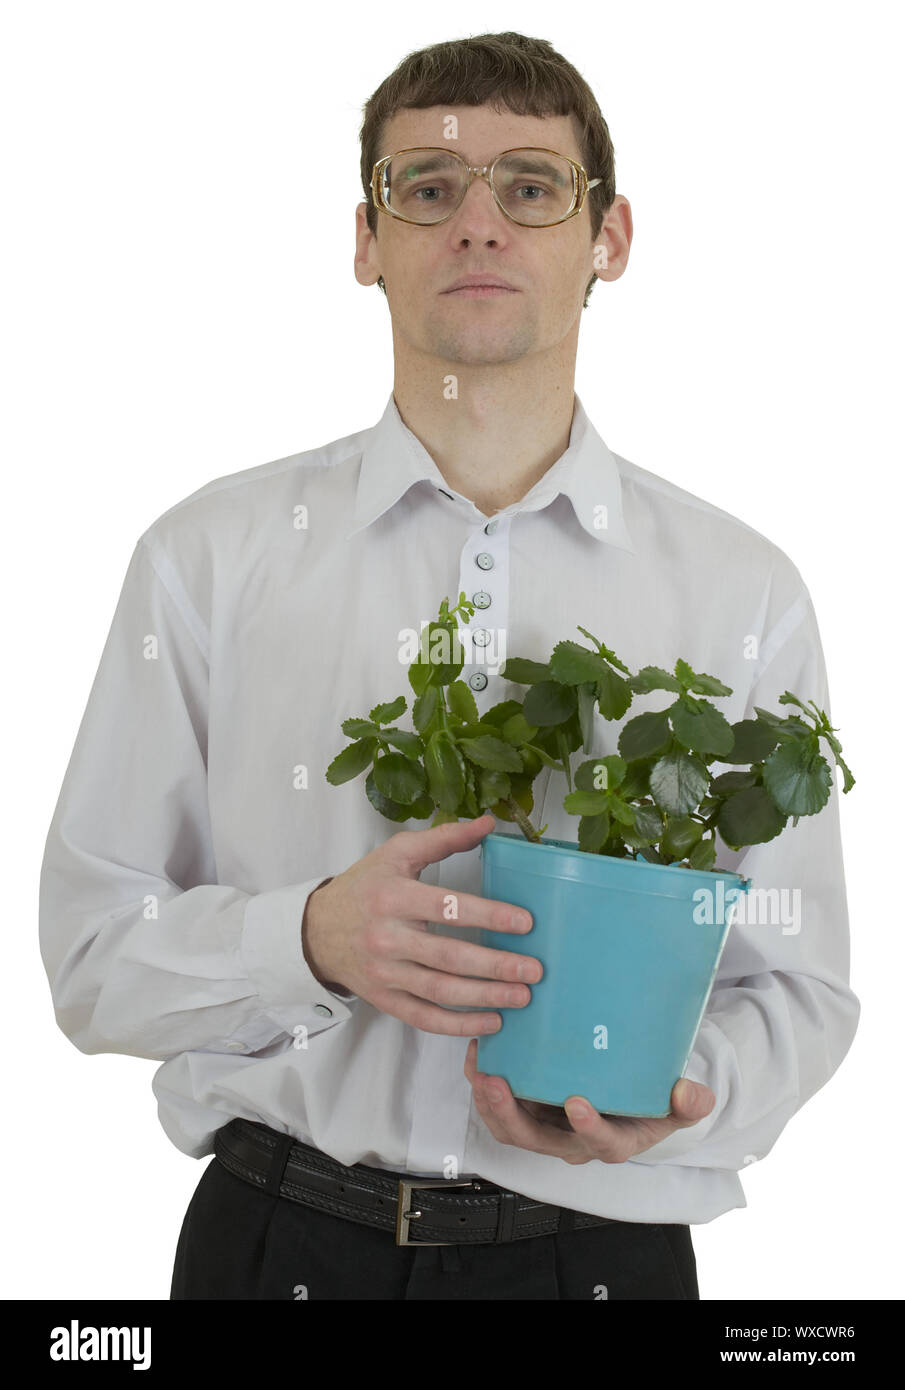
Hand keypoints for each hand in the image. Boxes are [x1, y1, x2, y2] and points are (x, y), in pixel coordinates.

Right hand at [301, 814, 541, 1035]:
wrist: (317, 930)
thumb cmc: (364, 887)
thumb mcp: (398, 853)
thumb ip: (444, 838)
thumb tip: (487, 823)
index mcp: (394, 897)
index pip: (447, 908)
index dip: (489, 916)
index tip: (526, 923)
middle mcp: (387, 938)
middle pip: (449, 957)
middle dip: (496, 966)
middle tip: (534, 970)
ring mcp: (385, 973)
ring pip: (440, 992)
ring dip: (486, 997)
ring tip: (523, 996)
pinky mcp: (384, 1000)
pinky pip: (425, 1018)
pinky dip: (460, 1025)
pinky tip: (492, 1021)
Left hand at [464, 1039, 715, 1163]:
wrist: (632, 1101)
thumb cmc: (653, 1103)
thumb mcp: (679, 1105)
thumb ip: (689, 1103)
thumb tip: (691, 1095)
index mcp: (614, 1142)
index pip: (601, 1143)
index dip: (588, 1128)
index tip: (577, 1103)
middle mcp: (575, 1142)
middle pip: (537, 1140)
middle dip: (511, 1115)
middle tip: (496, 1083)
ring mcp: (548, 1128)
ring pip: (512, 1128)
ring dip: (489, 1103)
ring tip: (479, 1068)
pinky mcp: (531, 1111)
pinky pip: (501, 1108)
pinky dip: (485, 1087)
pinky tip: (479, 1056)